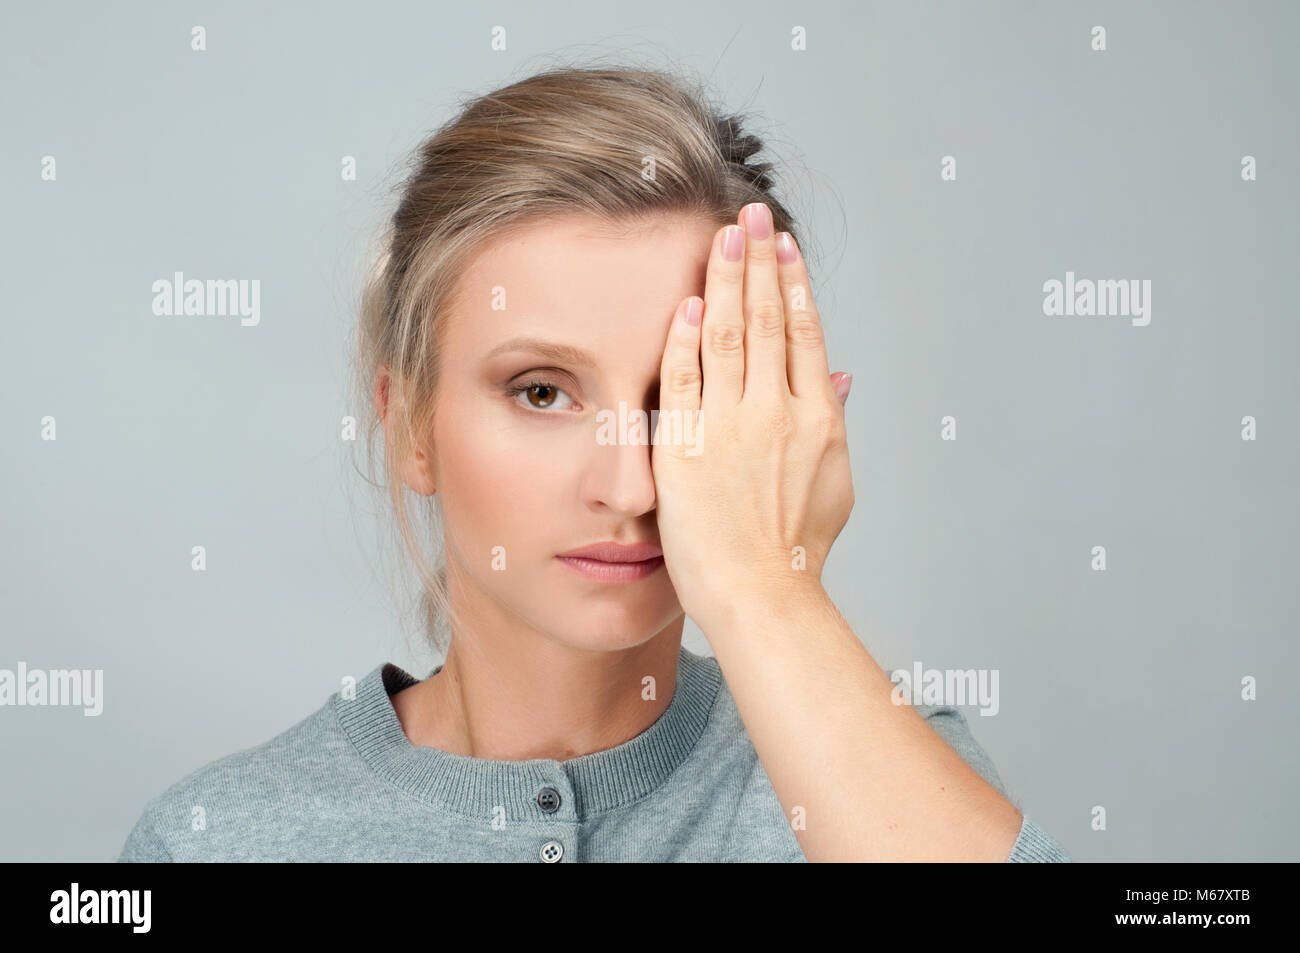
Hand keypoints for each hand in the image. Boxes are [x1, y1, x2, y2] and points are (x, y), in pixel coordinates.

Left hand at [652, 202, 853, 628]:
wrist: (761, 594)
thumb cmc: (797, 550)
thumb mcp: (835, 483)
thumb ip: (837, 422)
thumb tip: (844, 375)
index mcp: (818, 419)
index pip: (805, 333)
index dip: (793, 283)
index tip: (783, 246)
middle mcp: (777, 413)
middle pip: (769, 319)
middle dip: (759, 260)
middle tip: (751, 212)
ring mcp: (730, 427)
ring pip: (729, 336)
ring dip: (726, 280)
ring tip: (724, 235)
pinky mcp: (686, 446)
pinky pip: (684, 379)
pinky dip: (686, 338)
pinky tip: (687, 301)